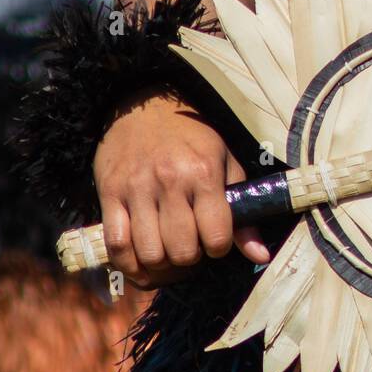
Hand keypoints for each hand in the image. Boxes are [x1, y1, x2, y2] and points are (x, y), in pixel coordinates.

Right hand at [93, 90, 270, 287]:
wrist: (145, 107)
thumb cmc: (192, 139)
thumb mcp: (226, 165)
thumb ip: (242, 214)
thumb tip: (261, 255)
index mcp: (204, 172)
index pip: (216, 237)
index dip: (219, 248)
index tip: (214, 240)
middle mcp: (170, 180)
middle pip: (182, 252)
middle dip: (190, 259)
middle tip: (190, 246)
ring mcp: (137, 188)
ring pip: (149, 254)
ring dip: (161, 265)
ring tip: (167, 252)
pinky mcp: (109, 193)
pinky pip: (116, 246)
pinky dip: (129, 264)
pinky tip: (141, 260)